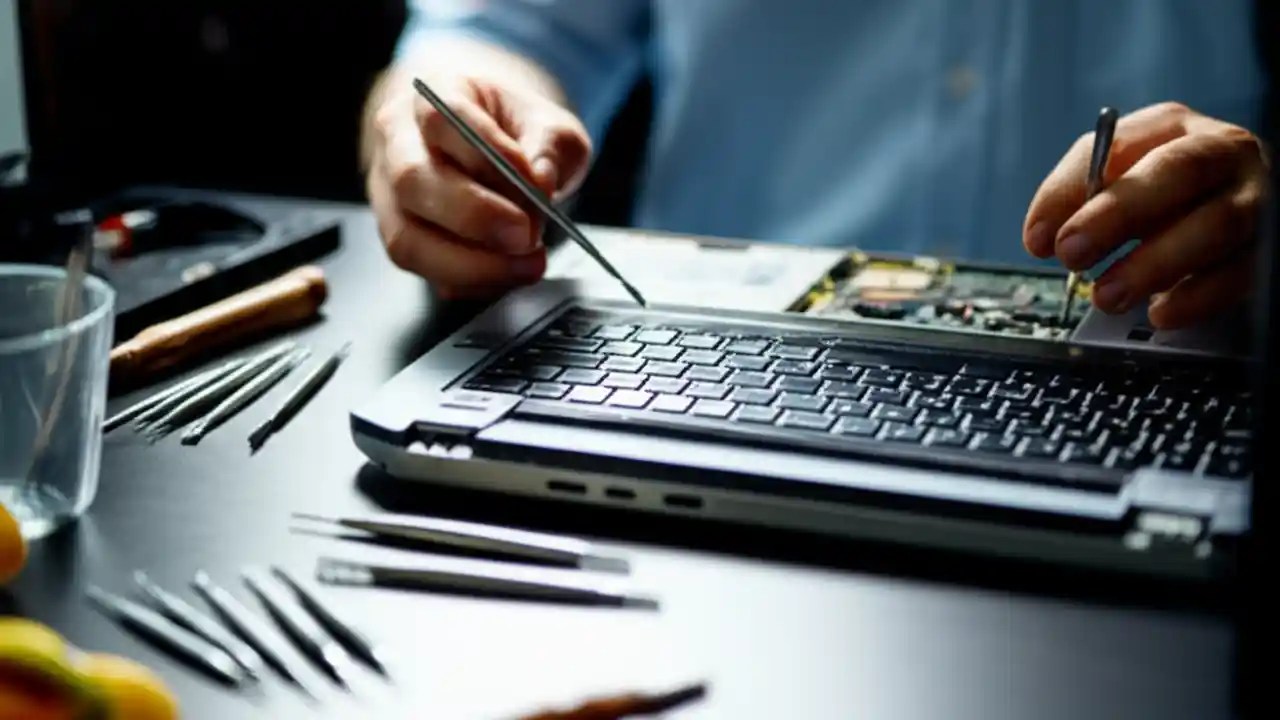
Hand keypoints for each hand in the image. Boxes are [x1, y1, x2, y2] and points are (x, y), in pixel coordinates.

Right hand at [366, 73, 591, 298]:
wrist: (483, 146)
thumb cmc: (512, 130)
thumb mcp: (547, 122)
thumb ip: (550, 146)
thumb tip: (541, 185)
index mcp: (429, 95)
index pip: (441, 119)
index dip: (487, 154)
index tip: (533, 182)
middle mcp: (397, 145)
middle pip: (412, 181)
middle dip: (475, 216)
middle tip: (526, 234)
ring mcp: (391, 199)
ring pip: (408, 239)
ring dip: (472, 264)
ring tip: (528, 262)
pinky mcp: (406, 243)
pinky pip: (427, 273)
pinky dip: (474, 282)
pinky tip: (511, 272)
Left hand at [1024, 102, 1267, 328]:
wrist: (1243, 214)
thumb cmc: (1168, 197)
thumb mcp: (1119, 183)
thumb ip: (1077, 198)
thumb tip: (1041, 237)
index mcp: (1173, 129)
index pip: (1120, 146)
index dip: (1075, 189)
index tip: (1039, 237)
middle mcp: (1224, 153)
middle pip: (1178, 172)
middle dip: (1119, 213)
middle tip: (1072, 252)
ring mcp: (1258, 198)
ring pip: (1216, 223)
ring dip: (1155, 263)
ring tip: (1108, 295)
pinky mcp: (1272, 247)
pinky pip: (1242, 271)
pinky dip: (1197, 295)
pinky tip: (1161, 311)